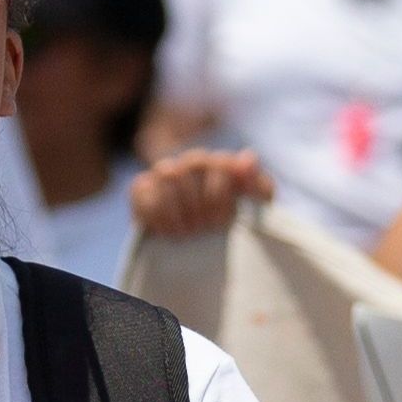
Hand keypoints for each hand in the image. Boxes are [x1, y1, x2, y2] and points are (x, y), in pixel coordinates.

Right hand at [126, 148, 273, 241]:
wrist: (197, 244)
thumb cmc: (229, 222)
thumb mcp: (253, 208)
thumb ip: (259, 184)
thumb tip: (247, 158)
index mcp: (220, 164)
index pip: (221, 163)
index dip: (221, 194)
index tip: (225, 223)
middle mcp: (192, 162)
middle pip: (193, 164)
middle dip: (201, 202)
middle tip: (207, 228)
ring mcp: (165, 172)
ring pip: (169, 173)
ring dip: (180, 208)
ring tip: (189, 232)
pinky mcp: (141, 186)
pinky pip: (143, 190)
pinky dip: (157, 214)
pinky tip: (169, 231)